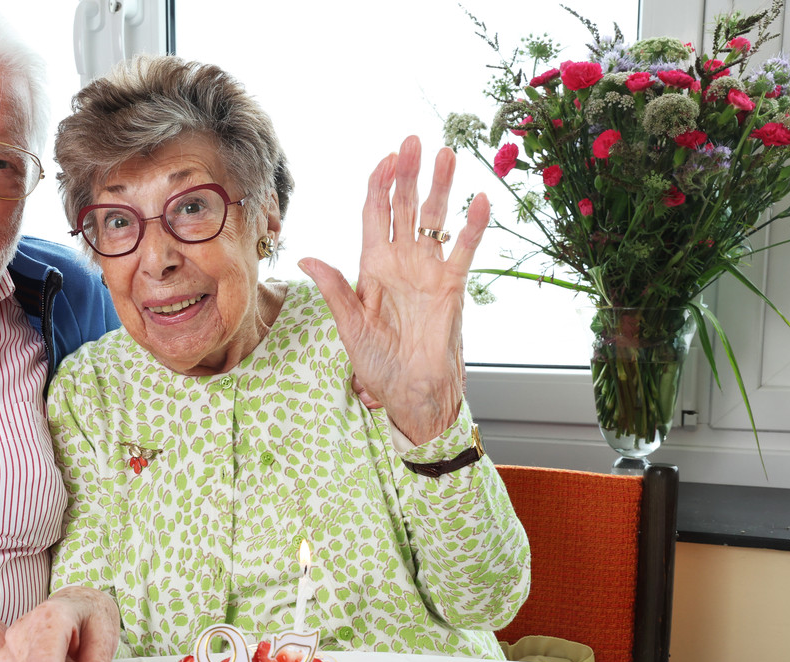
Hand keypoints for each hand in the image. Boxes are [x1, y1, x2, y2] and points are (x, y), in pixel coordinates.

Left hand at [299, 136, 489, 444]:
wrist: (411, 393)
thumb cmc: (378, 365)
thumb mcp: (350, 326)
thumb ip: (336, 289)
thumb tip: (308, 257)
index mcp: (371, 267)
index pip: (374, 215)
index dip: (379, 185)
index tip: (386, 158)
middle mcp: (400, 262)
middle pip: (404, 207)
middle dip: (408, 173)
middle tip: (414, 141)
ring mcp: (428, 271)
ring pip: (435, 220)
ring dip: (440, 188)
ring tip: (447, 154)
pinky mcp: (452, 286)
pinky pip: (464, 250)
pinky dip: (473, 226)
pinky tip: (480, 200)